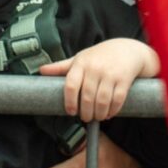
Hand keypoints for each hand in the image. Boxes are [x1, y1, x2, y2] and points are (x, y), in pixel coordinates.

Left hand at [39, 38, 159, 121]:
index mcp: (81, 63)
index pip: (71, 85)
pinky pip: (117, 100)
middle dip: (86, 112)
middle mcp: (95, 68)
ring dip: (99, 114)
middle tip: (86, 118)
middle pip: (87, 97)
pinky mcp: (124, 79)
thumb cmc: (98, 56)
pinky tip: (109, 114)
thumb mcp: (79, 58)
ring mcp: (110, 74)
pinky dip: (113, 111)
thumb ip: (61, 67)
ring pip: (102, 101)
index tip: (71, 112)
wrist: (126, 49)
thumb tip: (40, 70)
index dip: (70, 102)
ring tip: (97, 117)